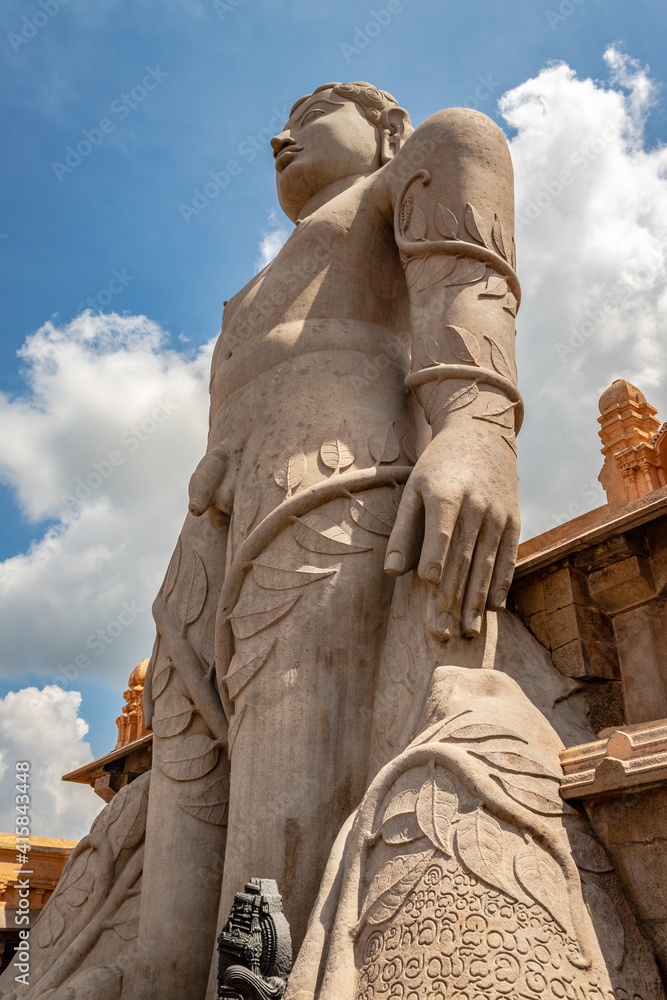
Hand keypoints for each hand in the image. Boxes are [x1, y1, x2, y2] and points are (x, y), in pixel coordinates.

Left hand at [384, 413, 519, 639]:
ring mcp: (499, 514)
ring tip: (468, 631)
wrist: (482, 434)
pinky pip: (508, 557)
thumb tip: (390, 572)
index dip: (434, 562)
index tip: (426, 589)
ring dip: (477, 600)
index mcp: (446, 495)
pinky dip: (502, 583)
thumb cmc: (438, 465)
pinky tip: (494, 607)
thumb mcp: (414, 488)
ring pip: (487, 564)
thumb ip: (403, 530)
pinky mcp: (514, 519)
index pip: (440, 535)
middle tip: (444, 632)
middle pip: (463, 558)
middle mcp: (476, 506)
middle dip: (453, 598)